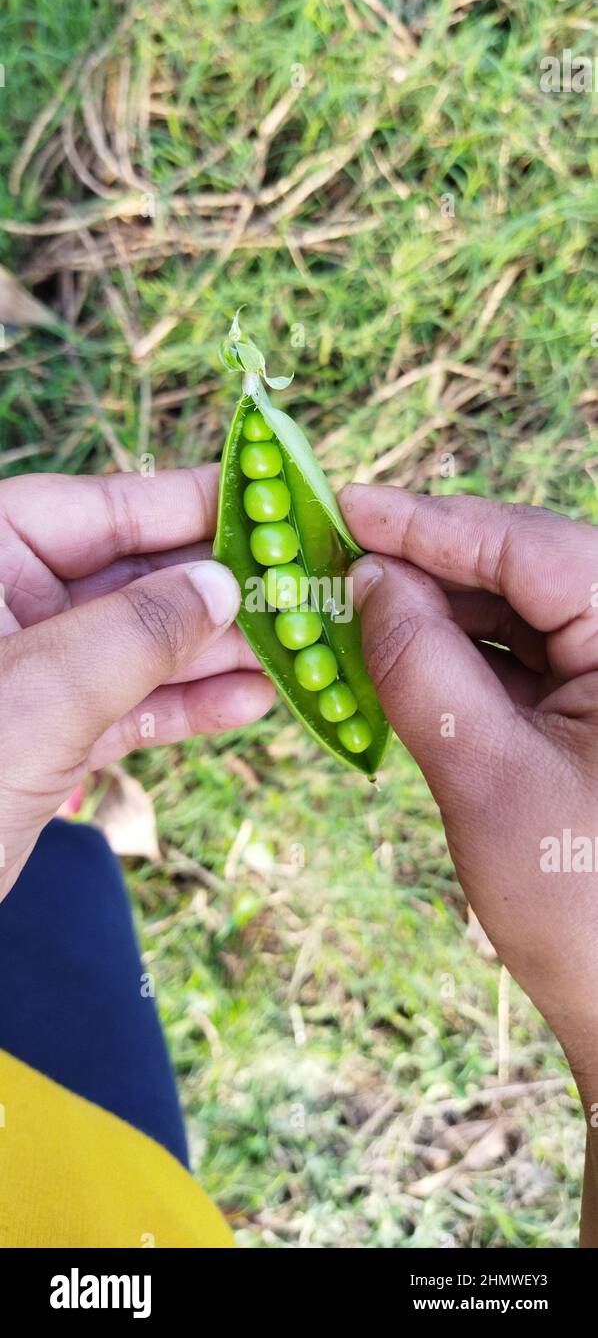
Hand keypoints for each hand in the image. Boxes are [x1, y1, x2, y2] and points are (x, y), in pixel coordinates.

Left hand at [0, 467, 273, 901]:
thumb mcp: (38, 694)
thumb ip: (135, 631)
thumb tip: (223, 583)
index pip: (103, 505)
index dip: (195, 502)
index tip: (278, 499)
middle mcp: (4, 602)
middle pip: (133, 573)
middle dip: (222, 587)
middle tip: (312, 588)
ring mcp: (25, 671)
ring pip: (139, 644)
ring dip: (220, 652)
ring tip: (304, 649)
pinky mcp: (41, 735)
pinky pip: (126, 706)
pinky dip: (185, 708)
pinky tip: (253, 703)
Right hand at [341, 487, 597, 1106]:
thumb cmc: (582, 909)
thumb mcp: (485, 776)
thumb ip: (422, 664)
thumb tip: (366, 579)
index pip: (531, 546)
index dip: (429, 522)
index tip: (344, 503)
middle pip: (527, 570)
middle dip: (426, 566)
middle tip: (330, 557)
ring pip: (522, 613)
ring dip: (438, 612)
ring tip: (349, 608)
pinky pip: (527, 660)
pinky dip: (462, 657)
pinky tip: (397, 653)